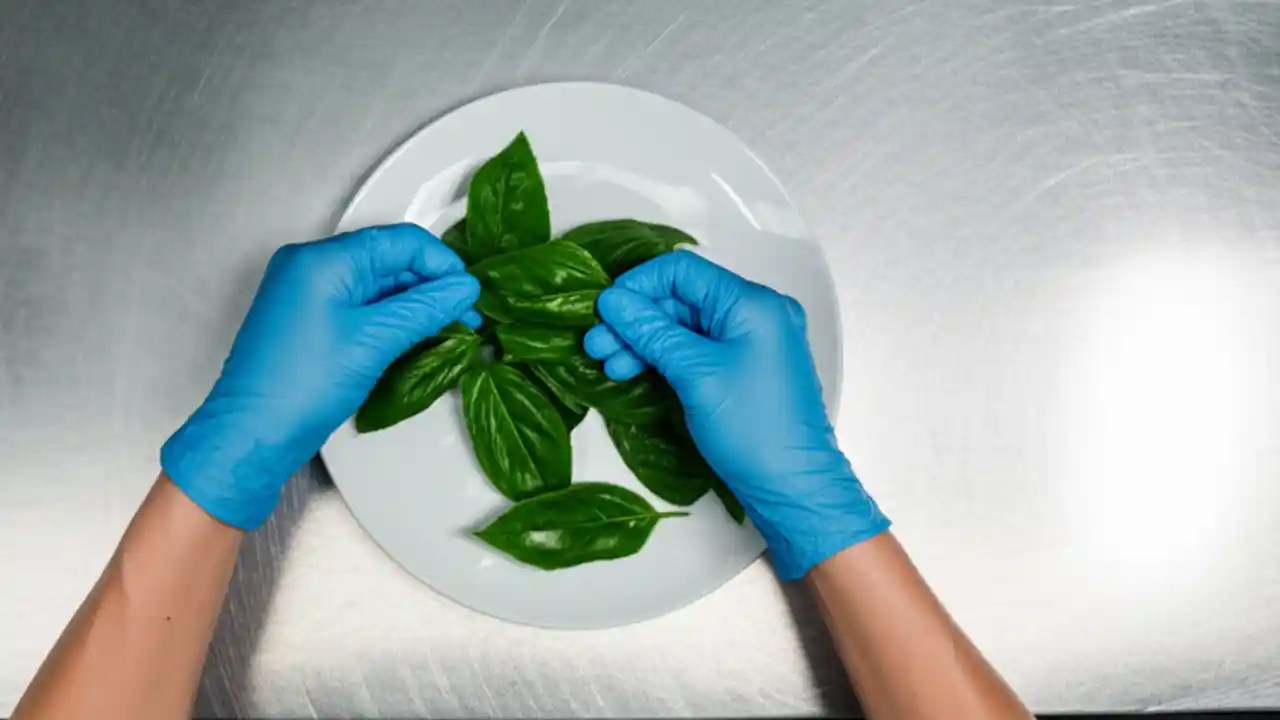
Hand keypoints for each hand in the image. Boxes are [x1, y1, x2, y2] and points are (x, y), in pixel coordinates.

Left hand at [162, 224, 480, 528]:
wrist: (250, 435)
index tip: (469, 296)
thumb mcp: (375, 341)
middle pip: (388, 259)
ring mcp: (306, 291)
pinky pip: (358, 304)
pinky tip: (413, 337)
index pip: (400, 241)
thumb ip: (425, 308)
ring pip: (375, 284)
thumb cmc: (304, 385)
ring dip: (412, 304)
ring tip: (446, 330)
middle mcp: (310, 265)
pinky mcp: (307, 318)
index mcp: (323, 259)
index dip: (441, 265)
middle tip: (465, 319)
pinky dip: (389, 317)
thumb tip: (465, 288)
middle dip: (430, 286)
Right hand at [585, 251, 888, 579]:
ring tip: (609, 364)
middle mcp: (757, 313)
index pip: (683, 271)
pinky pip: (698, 349)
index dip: (638, 285)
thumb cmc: (751, 428)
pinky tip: (634, 371)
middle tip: (595, 344)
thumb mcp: (694, 374)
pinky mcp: (745, 368)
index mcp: (753, 303)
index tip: (603, 310)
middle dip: (636, 319)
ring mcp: (753, 341)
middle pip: (682, 299)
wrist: (794, 488)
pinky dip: (666, 358)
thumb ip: (651, 332)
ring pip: (686, 326)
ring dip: (644, 341)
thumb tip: (612, 300)